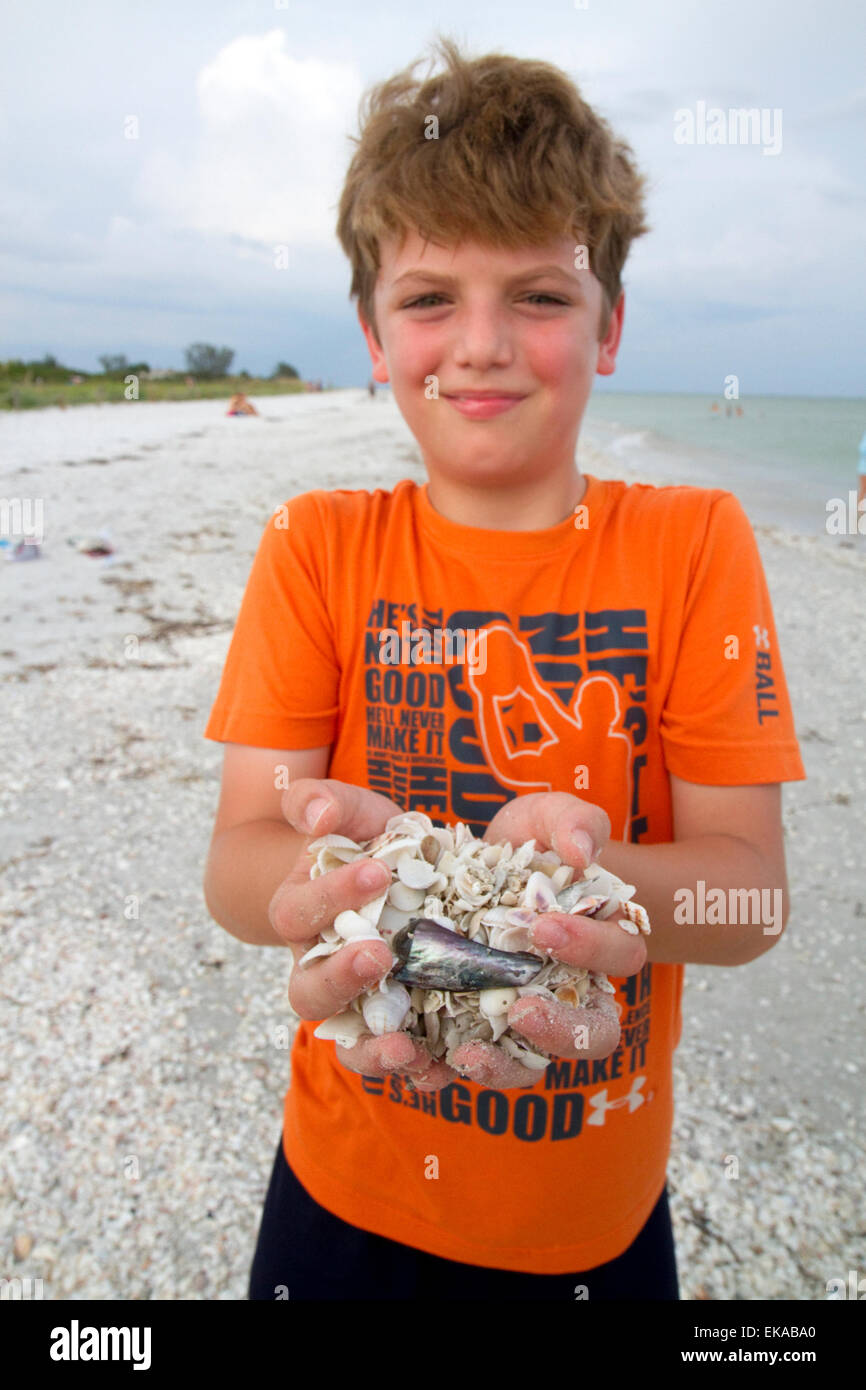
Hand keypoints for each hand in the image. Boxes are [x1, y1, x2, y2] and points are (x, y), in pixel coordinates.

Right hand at [269, 780, 455, 1088]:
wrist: (386, 882)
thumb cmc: (364, 842)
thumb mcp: (350, 813)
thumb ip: (324, 802)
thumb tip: (312, 812)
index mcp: (298, 915)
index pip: (298, 911)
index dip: (331, 897)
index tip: (375, 871)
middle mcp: (316, 968)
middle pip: (307, 992)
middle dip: (341, 977)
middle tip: (380, 954)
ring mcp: (354, 1004)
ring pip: (347, 1041)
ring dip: (372, 1050)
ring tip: (405, 1048)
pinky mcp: (396, 1027)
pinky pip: (396, 1058)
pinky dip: (418, 1072)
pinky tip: (444, 1069)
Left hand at [444, 792, 646, 1088]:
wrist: (472, 871)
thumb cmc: (526, 845)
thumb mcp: (548, 819)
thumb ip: (574, 822)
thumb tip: (582, 852)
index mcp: (603, 943)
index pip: (619, 957)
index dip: (590, 948)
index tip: (544, 926)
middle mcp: (574, 993)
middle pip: (594, 1033)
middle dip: (562, 1028)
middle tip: (524, 1010)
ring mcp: (525, 1020)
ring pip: (533, 1065)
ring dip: (504, 1067)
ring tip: (468, 1053)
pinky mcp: (475, 1032)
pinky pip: (470, 1066)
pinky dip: (447, 1070)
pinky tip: (422, 1059)